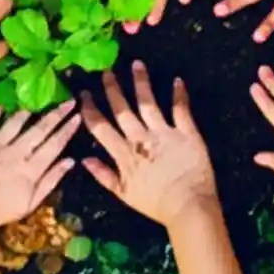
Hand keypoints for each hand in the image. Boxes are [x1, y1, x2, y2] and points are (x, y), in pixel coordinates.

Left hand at [0, 102, 81, 235]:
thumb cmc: (0, 211)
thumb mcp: (30, 203)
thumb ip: (50, 181)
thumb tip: (70, 161)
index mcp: (29, 170)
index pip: (54, 145)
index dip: (67, 129)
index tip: (77, 116)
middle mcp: (14, 153)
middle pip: (39, 129)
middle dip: (57, 114)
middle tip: (69, 101)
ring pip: (15, 122)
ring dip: (27, 112)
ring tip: (36, 105)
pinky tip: (2, 105)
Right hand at [80, 62, 217, 226]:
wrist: (189, 208)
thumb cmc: (156, 205)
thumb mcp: (125, 194)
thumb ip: (103, 175)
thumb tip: (83, 159)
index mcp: (125, 155)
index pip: (101, 127)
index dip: (91, 109)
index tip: (83, 94)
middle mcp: (142, 140)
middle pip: (123, 110)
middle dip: (112, 89)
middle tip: (106, 71)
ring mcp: (164, 134)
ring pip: (148, 103)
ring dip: (141, 83)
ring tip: (136, 65)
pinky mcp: (187, 133)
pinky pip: (181, 110)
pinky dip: (179, 95)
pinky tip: (177, 80)